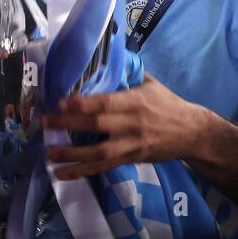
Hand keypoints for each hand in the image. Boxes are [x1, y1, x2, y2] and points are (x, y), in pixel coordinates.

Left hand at [43, 75, 206, 179]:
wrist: (193, 133)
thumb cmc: (168, 105)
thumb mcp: (151, 85)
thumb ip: (127, 77)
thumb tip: (102, 64)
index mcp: (135, 101)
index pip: (106, 102)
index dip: (82, 104)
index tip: (60, 102)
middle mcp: (132, 123)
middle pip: (97, 125)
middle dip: (68, 125)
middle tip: (44, 123)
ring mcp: (131, 144)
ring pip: (98, 152)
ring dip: (71, 154)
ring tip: (49, 154)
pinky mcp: (130, 159)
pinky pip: (104, 167)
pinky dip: (83, 171)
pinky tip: (64, 173)